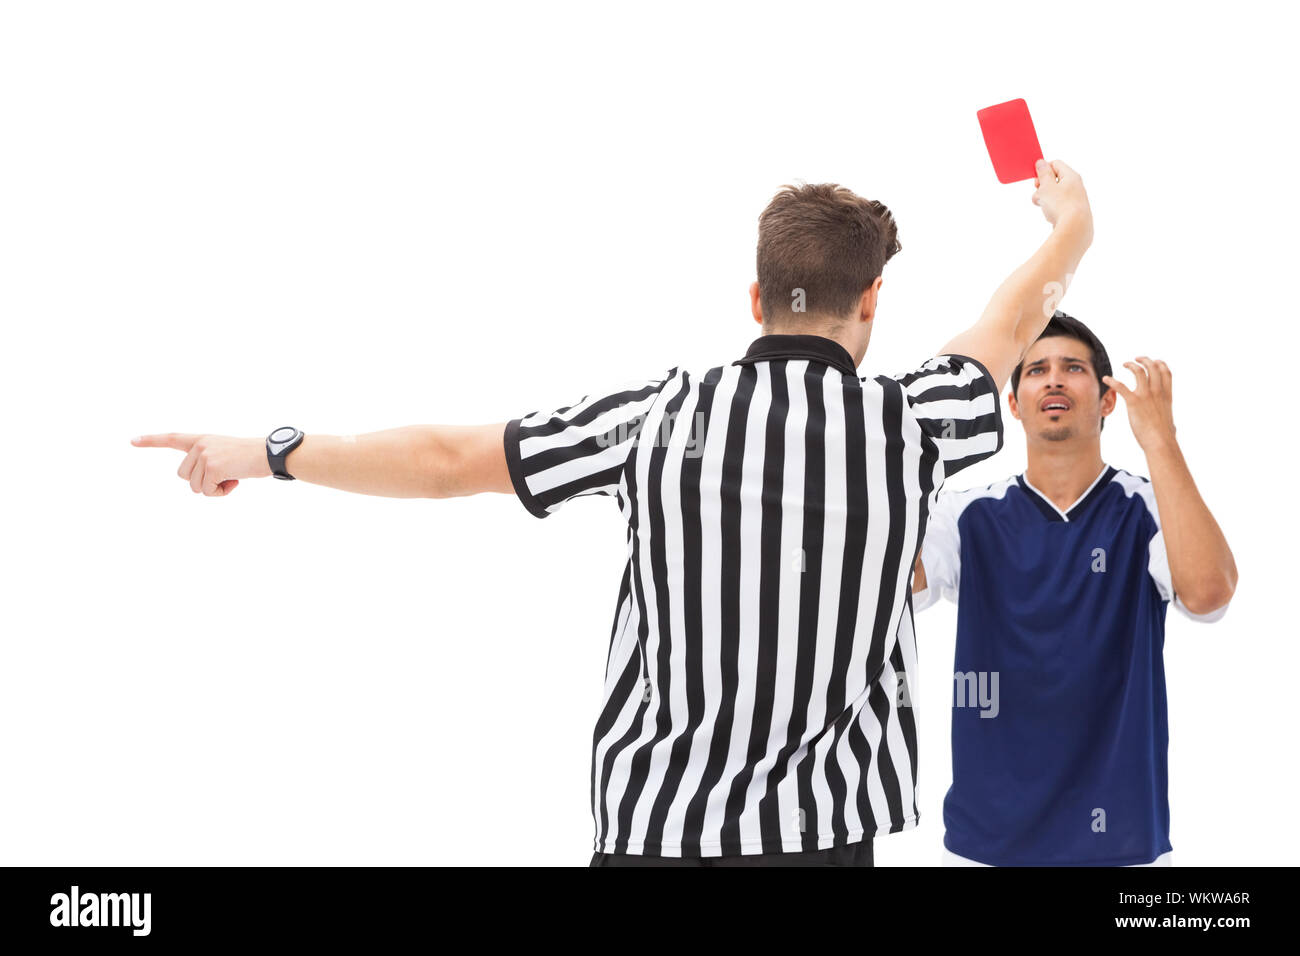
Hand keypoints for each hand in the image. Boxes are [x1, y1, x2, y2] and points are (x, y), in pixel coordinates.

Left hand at [130, 433, 270, 495]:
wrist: (269, 454)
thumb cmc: (251, 457)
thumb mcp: (225, 455)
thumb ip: (207, 463)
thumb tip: (202, 486)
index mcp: (202, 440)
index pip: (172, 438)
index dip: (151, 440)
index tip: (132, 440)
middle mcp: (200, 445)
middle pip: (185, 476)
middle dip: (203, 482)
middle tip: (225, 475)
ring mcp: (205, 455)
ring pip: (196, 486)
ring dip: (214, 488)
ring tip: (233, 476)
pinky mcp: (212, 467)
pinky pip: (208, 491)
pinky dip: (222, 492)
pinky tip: (235, 481)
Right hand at [1032, 159, 1091, 231]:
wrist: (1075, 228)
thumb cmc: (1061, 205)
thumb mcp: (1046, 187)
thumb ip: (1043, 174)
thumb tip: (1041, 162)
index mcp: (1071, 176)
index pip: (1055, 164)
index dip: (1043, 170)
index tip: (1036, 181)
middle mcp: (1076, 186)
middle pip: (1054, 180)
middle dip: (1042, 187)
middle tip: (1038, 195)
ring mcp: (1076, 199)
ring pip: (1055, 194)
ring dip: (1045, 199)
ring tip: (1043, 207)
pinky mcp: (1074, 212)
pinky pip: (1059, 206)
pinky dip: (1051, 208)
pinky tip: (1050, 216)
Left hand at [1102, 357, 1176, 451]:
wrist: (1160, 442)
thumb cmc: (1165, 438)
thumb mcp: (1170, 424)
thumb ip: (1169, 422)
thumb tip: (1172, 429)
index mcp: (1167, 396)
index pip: (1166, 373)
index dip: (1160, 364)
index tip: (1154, 361)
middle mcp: (1158, 392)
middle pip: (1153, 367)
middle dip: (1145, 360)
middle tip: (1136, 359)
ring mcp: (1146, 396)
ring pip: (1139, 371)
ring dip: (1131, 365)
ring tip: (1124, 364)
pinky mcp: (1134, 402)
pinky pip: (1121, 386)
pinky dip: (1112, 381)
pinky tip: (1106, 379)